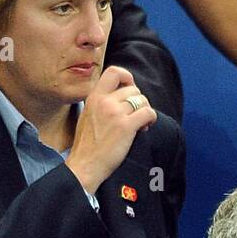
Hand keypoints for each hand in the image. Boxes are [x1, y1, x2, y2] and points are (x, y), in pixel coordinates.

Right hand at [66, 66, 158, 191]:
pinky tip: (145, 127)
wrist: (85, 165)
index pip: (114, 72)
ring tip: (140, 123)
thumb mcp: (87, 115)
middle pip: (133, 88)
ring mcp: (115, 113)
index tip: (130, 88)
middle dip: (138, 100)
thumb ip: (101, 103)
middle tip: (136, 115)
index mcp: (93, 97)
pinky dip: (151, 118)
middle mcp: (104, 101)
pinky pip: (148, 112)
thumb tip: (120, 97)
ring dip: (145, 110)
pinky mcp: (126, 126)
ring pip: (142, 100)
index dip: (127, 77)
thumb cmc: (87, 146)